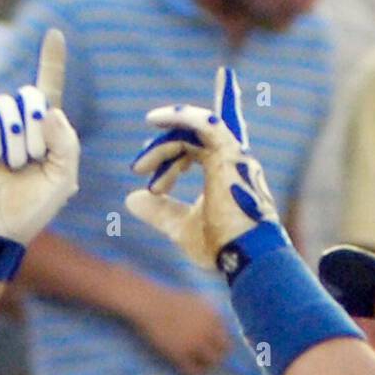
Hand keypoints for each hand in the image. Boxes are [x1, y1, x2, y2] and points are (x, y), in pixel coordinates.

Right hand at [0, 28, 78, 245]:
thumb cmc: (24, 213)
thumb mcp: (60, 182)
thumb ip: (67, 145)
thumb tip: (51, 110)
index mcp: (39, 137)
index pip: (47, 92)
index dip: (51, 62)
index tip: (56, 33)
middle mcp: (12, 127)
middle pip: (30, 97)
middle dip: (38, 126)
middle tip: (33, 158)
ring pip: (6, 105)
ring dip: (15, 137)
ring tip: (11, 165)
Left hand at [126, 68, 282, 270]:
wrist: (243, 258)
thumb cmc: (220, 247)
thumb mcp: (180, 227)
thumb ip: (159, 212)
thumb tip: (131, 199)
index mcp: (224, 172)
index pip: (197, 146)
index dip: (170, 154)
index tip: (149, 179)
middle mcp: (231, 158)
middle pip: (190, 138)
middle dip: (161, 151)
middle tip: (138, 169)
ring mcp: (232, 154)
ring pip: (193, 129)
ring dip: (163, 144)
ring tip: (140, 164)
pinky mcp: (228, 153)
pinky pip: (203, 123)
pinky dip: (179, 116)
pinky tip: (154, 119)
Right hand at [130, 284, 230, 374]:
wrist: (149, 304)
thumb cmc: (168, 300)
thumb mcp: (196, 301)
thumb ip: (209, 314)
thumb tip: (217, 326)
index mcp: (214, 317)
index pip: (228, 338)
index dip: (221, 346)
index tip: (214, 350)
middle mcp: (208, 332)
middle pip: (222, 354)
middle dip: (216, 358)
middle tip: (207, 361)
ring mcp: (195, 344)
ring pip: (210, 365)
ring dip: (205, 368)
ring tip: (196, 367)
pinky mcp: (180, 355)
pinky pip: (193, 372)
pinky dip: (191, 374)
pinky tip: (185, 371)